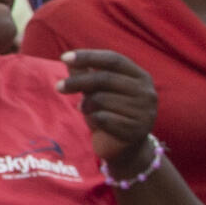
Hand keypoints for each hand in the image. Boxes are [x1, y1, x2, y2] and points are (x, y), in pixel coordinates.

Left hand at [62, 48, 159, 168]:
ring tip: (87, 110)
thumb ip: (85, 74)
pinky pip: (103, 118)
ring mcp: (145, 112)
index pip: (114, 59)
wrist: (123, 148)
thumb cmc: (109, 112)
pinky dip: (92, 119)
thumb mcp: (96, 90)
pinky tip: (95, 122)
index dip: (88, 57)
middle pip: (105, 78)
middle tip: (58, 87)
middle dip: (77, 81)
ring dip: (86, 105)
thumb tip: (68, 59)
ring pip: (102, 99)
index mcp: (140, 76)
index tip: (64, 58)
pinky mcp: (137, 130)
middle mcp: (147, 92)